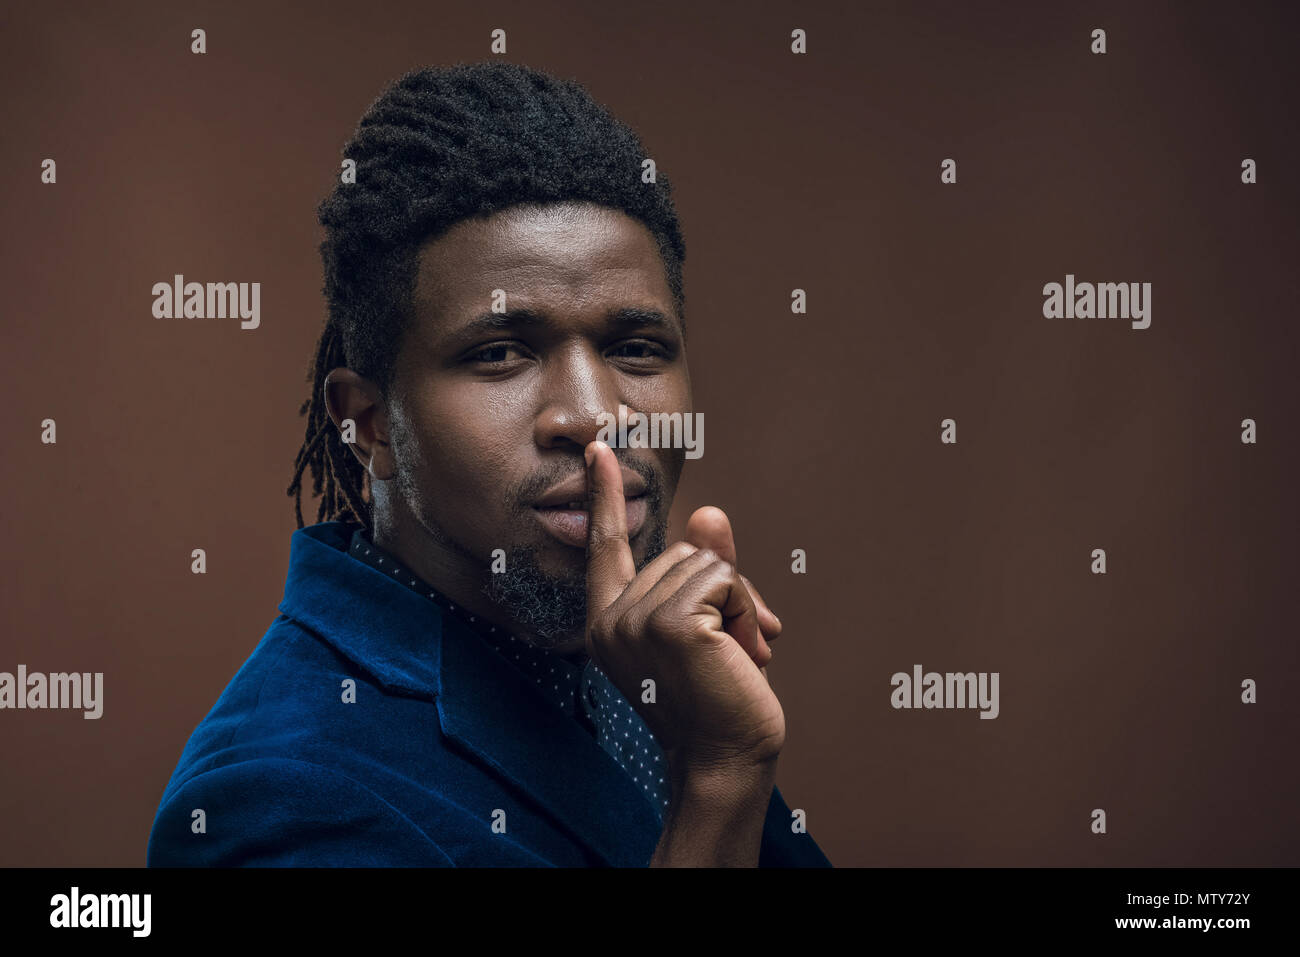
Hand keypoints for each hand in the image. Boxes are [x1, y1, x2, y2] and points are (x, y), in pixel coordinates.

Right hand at [582, 440, 785, 775]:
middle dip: (726, 592)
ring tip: (736, 658)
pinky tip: (741, 656)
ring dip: (741, 607)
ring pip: (709, 564)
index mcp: (609, 620)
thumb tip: (708, 511)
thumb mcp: (708, 625)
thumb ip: (703, 569)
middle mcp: (611, 618)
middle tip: (735, 650)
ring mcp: (636, 620)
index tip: (601, 448)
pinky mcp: (670, 622)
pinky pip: (725, 579)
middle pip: (684, 552)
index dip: (605, 494)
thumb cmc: (718, 699)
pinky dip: (747, 613)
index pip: (606, 545)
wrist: (728, 760)